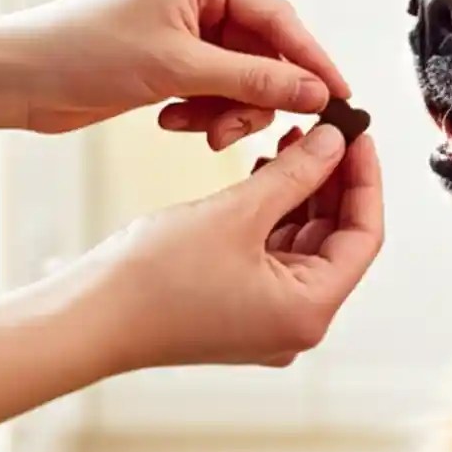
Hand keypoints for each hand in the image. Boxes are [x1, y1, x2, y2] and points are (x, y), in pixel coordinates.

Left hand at [0, 0, 349, 145]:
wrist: (16, 79)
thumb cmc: (81, 51)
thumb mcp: (178, 67)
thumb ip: (254, 79)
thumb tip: (314, 90)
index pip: (279, 17)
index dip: (311, 61)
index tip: (338, 97)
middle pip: (264, 52)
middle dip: (253, 96)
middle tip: (238, 129)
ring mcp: (188, 26)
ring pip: (243, 78)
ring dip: (227, 110)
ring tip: (197, 129)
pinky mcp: (174, 58)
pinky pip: (216, 90)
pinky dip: (203, 112)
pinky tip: (172, 120)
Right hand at [76, 124, 382, 369]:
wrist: (86, 318)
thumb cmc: (152, 281)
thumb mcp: (237, 213)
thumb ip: (295, 175)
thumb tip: (334, 142)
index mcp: (308, 312)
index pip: (364, 236)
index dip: (365, 179)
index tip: (359, 135)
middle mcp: (295, 322)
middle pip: (336, 238)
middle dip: (332, 180)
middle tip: (327, 129)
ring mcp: (266, 317)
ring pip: (304, 241)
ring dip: (301, 191)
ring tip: (294, 139)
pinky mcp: (239, 305)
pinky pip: (273, 251)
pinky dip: (274, 211)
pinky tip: (265, 170)